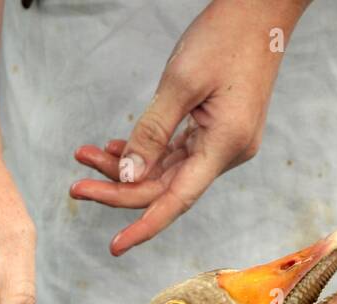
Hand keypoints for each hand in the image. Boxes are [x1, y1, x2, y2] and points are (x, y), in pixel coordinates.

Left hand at [69, 0, 306, 255]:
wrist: (261, 10)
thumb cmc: (225, 38)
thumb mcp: (180, 83)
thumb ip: (151, 131)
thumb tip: (127, 175)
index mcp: (225, 146)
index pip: (176, 201)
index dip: (143, 226)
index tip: (115, 246)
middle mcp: (228, 153)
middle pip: (165, 187)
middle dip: (118, 187)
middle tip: (76, 185)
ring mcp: (224, 144)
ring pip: (167, 171)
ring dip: (126, 167)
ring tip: (86, 156)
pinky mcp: (218, 132)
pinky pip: (176, 154)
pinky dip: (146, 153)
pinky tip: (115, 149)